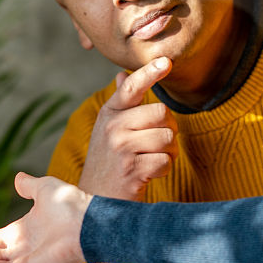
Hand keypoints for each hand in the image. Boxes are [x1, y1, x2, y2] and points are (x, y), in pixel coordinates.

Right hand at [79, 57, 177, 199]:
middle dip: (168, 129)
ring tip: (151, 159)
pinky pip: (165, 160)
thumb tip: (121, 75)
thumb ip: (120, 103)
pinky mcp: (132, 169)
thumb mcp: (108, 129)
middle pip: (162, 113)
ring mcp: (121, 148)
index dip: (150, 73)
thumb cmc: (108, 161)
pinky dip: (163, 169)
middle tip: (156, 143)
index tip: (166, 62)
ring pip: (167, 137)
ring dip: (168, 152)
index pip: (132, 88)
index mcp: (109, 113)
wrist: (95, 200)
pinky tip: (148, 173)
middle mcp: (113, 127)